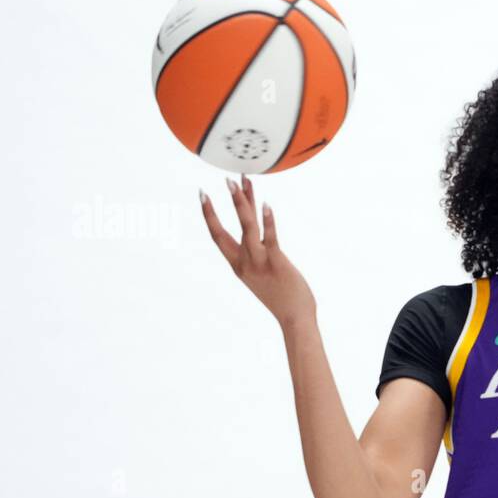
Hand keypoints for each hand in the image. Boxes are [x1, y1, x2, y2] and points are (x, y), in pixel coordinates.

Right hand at [200, 175, 316, 325]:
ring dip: (243, 204)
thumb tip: (260, 232)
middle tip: (224, 180)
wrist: (295, 318)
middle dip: (224, 204)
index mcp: (238, 265)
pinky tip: (267, 205)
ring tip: (242, 182)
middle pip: (226, 229)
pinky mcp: (277, 263)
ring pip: (247, 228)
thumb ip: (258, 253)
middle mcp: (244, 263)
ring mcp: (259, 263)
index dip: (208, 215)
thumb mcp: (262, 273)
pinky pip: (271, 239)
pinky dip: (268, 221)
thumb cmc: (282, 296)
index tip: (203, 195)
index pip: (217, 236)